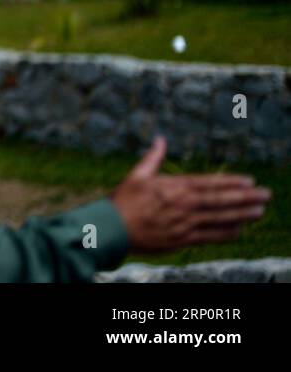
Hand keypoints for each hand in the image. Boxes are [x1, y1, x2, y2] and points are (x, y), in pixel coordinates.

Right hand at [110, 136, 270, 252]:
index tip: (249, 181)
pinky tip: (239, 229)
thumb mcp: (136, 175)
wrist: (112, 228)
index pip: (209, 183)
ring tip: (259, 211)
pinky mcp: (182, 239)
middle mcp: (182, 205)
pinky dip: (225, 233)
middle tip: (265, 195)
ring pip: (219, 219)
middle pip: (219, 201)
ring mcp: (184, 223)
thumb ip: (153, 158)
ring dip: (241, 215)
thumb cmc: (123, 200)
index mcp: (173, 187)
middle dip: (245, 198)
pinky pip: (209, 236)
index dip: (231, 182)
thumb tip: (160, 139)